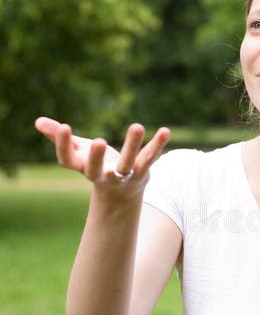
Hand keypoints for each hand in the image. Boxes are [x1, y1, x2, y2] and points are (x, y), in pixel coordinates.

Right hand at [34, 117, 169, 192]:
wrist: (122, 193)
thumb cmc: (96, 165)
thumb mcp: (79, 151)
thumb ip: (60, 137)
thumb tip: (38, 121)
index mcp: (83, 168)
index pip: (67, 161)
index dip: (63, 146)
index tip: (64, 126)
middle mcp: (101, 176)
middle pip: (95, 170)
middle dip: (96, 157)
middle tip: (98, 141)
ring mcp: (123, 177)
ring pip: (128, 164)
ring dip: (132, 146)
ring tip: (137, 125)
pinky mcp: (143, 173)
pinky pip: (150, 158)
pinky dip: (158, 145)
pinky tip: (165, 130)